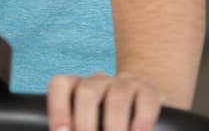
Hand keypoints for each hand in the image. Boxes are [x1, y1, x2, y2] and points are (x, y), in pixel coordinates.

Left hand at [47, 71, 164, 130]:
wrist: (146, 107)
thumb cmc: (108, 124)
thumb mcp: (91, 124)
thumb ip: (78, 126)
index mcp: (79, 87)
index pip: (60, 85)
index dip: (58, 108)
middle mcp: (100, 81)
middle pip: (86, 92)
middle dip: (85, 124)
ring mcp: (126, 83)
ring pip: (116, 97)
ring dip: (114, 127)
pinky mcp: (150, 91)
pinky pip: (145, 100)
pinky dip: (141, 121)